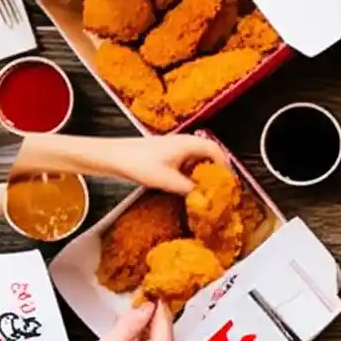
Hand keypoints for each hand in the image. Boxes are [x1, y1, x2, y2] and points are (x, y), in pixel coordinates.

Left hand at [108, 135, 229, 194]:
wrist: (113, 156)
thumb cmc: (138, 163)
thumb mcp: (167, 181)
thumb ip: (189, 189)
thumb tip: (205, 198)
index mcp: (189, 144)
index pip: (216, 151)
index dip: (225, 166)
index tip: (227, 182)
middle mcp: (185, 142)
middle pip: (209, 153)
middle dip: (216, 170)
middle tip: (218, 187)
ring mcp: (175, 146)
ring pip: (198, 157)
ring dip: (203, 172)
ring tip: (204, 189)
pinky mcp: (166, 152)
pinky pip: (187, 160)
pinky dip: (191, 172)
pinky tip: (186, 185)